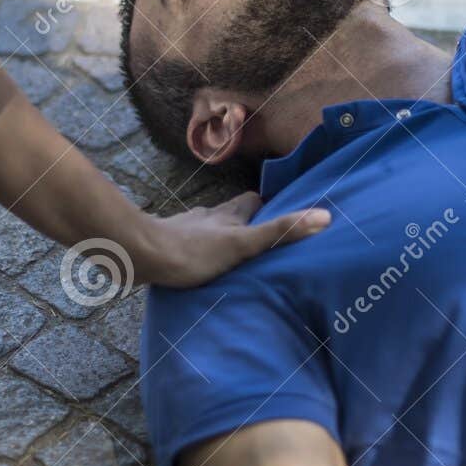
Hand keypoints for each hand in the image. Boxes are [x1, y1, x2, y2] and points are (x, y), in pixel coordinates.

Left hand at [134, 193, 330, 287]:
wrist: (142, 255)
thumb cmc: (193, 251)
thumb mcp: (242, 245)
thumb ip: (279, 232)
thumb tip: (323, 216)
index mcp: (227, 215)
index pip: (252, 201)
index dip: (265, 206)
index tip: (277, 214)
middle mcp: (207, 217)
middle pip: (228, 213)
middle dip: (241, 220)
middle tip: (255, 236)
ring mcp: (184, 229)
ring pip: (206, 227)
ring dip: (216, 236)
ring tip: (226, 254)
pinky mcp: (165, 243)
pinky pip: (184, 243)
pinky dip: (193, 249)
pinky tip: (194, 264)